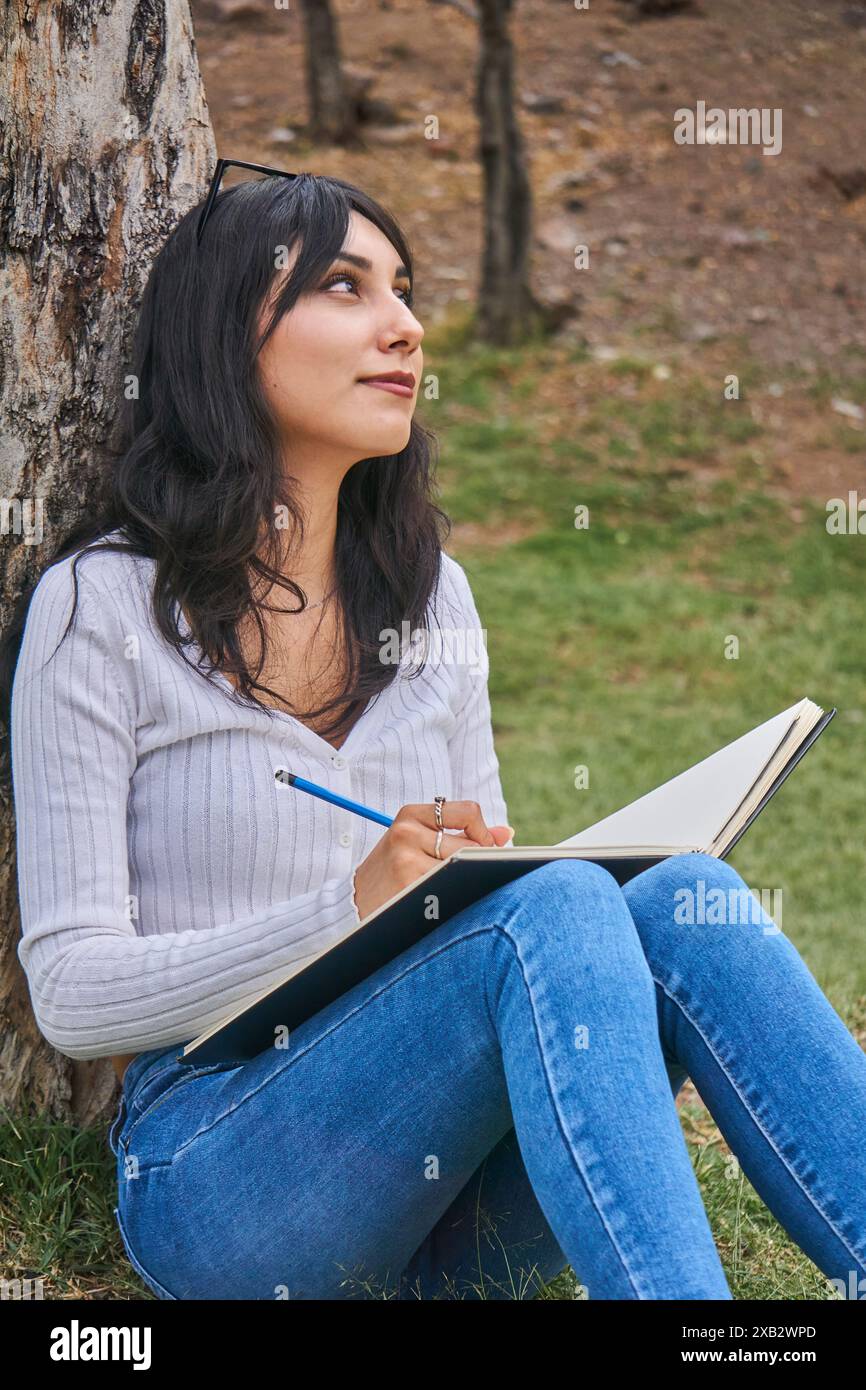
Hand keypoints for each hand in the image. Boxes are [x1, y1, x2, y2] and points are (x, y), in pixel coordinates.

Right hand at [352, 800, 514, 920]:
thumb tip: (508, 833)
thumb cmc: (395, 869)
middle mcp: (406, 832)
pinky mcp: (407, 887)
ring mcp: (405, 860)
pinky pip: (450, 890)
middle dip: (479, 864)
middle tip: (471, 877)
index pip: (468, 812)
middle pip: (470, 846)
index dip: (483, 833)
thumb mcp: (419, 840)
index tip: (484, 849)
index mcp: (410, 814)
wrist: (353, 901)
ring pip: (462, 869)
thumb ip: (462, 834)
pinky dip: (456, 897)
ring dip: (467, 883)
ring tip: (453, 890)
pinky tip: (445, 902)